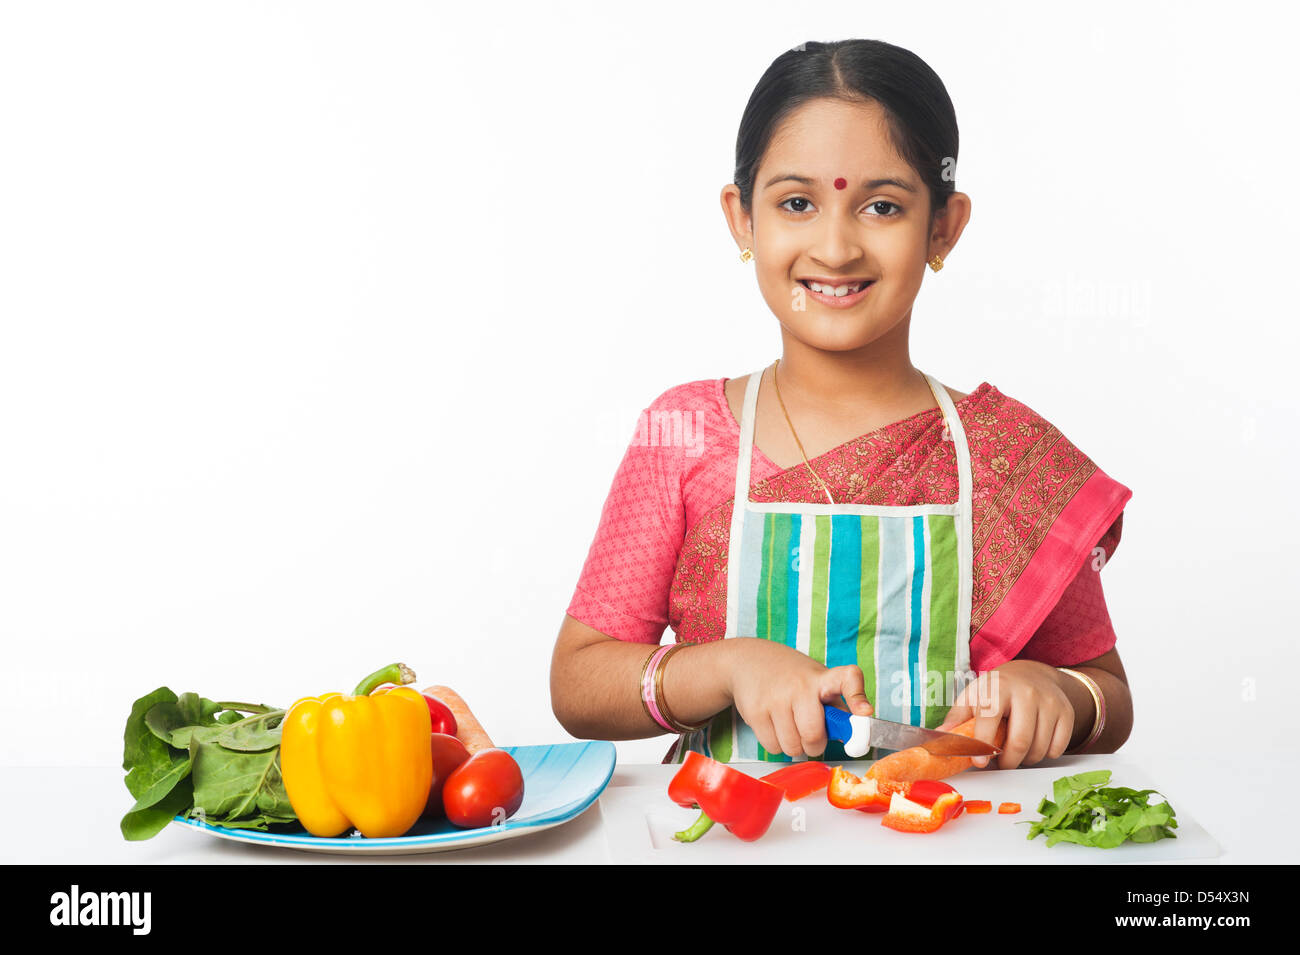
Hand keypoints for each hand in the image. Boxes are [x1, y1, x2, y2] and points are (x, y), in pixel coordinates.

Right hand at [725, 638, 872, 757]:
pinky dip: (776, 744)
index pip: (849, 679)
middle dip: (814, 744)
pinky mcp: (755, 712)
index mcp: (823, 678)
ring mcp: (775, 699)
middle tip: (810, 733)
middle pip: (814, 735)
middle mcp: (800, 686)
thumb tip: (852, 736)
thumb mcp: (816, 681)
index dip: (858, 698)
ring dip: (794, 745)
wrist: (747, 661)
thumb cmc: (790, 676)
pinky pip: (773, 747)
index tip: (865, 713)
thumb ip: (836, 706)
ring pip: (792, 747)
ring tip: (789, 726)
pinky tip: (774, 725)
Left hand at [937, 660, 1074, 769]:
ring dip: (1026, 760)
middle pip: (1020, 741)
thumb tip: (940, 738)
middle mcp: (1026, 692)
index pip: (989, 719)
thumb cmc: (996, 690)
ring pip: (1039, 748)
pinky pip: (1057, 748)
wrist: (1031, 673)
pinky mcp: (1066, 712)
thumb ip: (957, 718)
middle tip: (1001, 763)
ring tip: (1016, 753)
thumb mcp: (973, 696)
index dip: (983, 745)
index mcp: (998, 688)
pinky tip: (1034, 745)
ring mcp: (1049, 702)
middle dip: (1008, 761)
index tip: (979, 761)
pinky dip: (1045, 754)